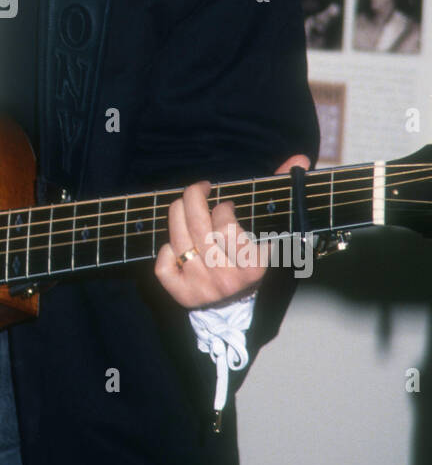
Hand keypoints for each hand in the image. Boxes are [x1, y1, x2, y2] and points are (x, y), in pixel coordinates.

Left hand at [154, 155, 311, 308]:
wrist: (238, 306)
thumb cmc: (252, 258)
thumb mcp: (269, 230)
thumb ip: (282, 193)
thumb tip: (300, 158)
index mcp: (253, 266)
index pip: (227, 227)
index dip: (222, 208)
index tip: (226, 204)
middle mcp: (227, 278)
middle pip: (199, 228)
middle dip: (193, 198)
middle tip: (199, 188)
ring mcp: (203, 288)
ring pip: (178, 241)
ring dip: (177, 215)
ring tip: (184, 206)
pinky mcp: (183, 295)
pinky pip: (164, 267)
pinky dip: (165, 251)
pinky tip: (176, 244)